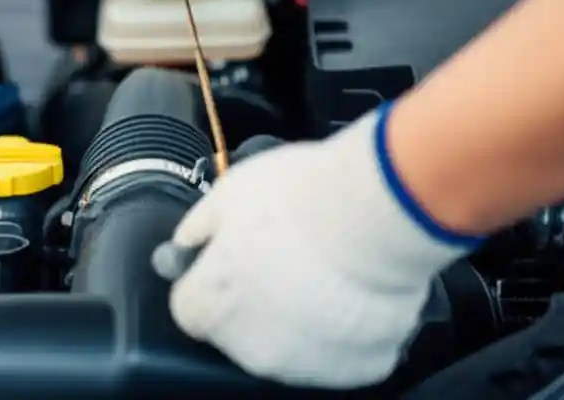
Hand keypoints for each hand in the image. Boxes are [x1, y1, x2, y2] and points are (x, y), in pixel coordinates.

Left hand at [164, 106, 479, 387]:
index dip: (207, 278)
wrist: (378, 209)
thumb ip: (197, 229)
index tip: (229, 259)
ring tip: (325, 268)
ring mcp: (308, 365)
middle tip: (284, 255)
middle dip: (255, 298)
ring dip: (300, 317)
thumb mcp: (226, 194)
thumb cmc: (300, 197)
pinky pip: (345, 352)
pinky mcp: (359, 368)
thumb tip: (185, 244)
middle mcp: (253, 349)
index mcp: (210, 308)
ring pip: (293, 344)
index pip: (191, 308)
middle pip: (240, 330)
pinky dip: (348, 331)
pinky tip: (355, 291)